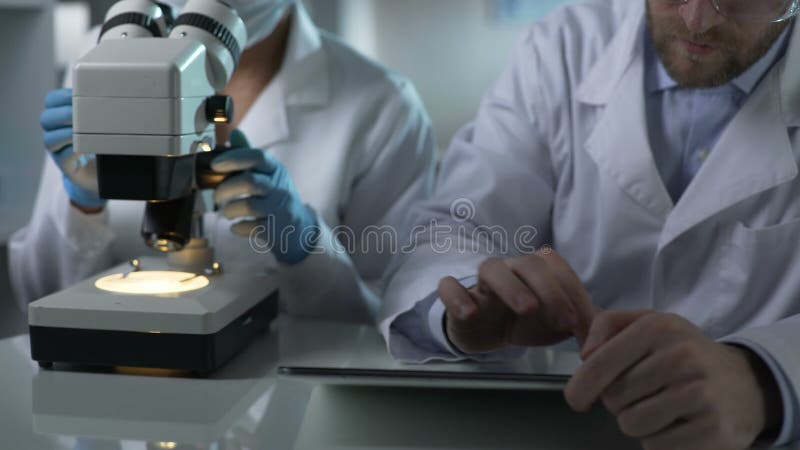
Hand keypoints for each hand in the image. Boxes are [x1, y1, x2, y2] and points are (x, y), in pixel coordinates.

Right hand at [39, 88, 104, 211]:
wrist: (102, 175)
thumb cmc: (103, 145)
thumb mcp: (103, 126)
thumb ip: (103, 113)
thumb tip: (119, 96)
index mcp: (62, 118)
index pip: (51, 101)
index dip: (60, 97)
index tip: (76, 94)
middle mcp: (55, 133)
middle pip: (46, 119)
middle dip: (62, 114)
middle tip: (78, 113)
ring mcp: (58, 151)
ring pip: (50, 139)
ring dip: (65, 133)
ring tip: (81, 130)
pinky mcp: (66, 166)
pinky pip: (62, 157)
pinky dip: (72, 150)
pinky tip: (83, 147)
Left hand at [212, 129, 317, 264]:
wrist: (298, 227)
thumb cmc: (276, 196)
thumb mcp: (269, 174)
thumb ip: (250, 156)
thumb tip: (234, 133)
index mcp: (276, 170)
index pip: (258, 157)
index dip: (234, 158)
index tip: (215, 165)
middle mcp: (280, 188)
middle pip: (249, 182)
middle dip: (225, 189)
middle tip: (216, 196)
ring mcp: (279, 209)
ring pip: (248, 206)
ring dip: (229, 210)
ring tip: (225, 212)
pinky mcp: (275, 229)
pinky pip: (250, 227)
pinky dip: (238, 227)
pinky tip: (236, 226)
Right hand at [438, 249, 595, 353]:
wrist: (486, 331)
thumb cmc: (526, 321)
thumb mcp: (557, 323)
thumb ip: (583, 322)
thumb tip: (614, 332)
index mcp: (536, 271)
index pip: (556, 267)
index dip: (570, 291)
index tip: (576, 324)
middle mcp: (510, 269)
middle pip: (527, 262)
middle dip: (548, 288)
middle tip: (561, 320)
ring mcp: (482, 282)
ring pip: (490, 266)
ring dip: (510, 285)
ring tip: (526, 309)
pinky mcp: (456, 297)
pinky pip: (449, 285)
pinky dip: (457, 295)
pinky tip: (469, 312)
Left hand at [565, 311, 781, 449]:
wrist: (745, 383)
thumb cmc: (682, 352)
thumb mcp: (648, 323)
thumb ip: (607, 325)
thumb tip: (586, 355)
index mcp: (658, 328)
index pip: (599, 364)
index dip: (580, 387)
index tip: (576, 399)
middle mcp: (680, 357)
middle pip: (613, 398)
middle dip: (619, 401)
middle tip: (643, 392)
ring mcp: (699, 394)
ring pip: (631, 424)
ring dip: (637, 422)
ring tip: (660, 407)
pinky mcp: (711, 429)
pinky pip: (655, 445)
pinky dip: (659, 439)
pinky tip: (678, 422)